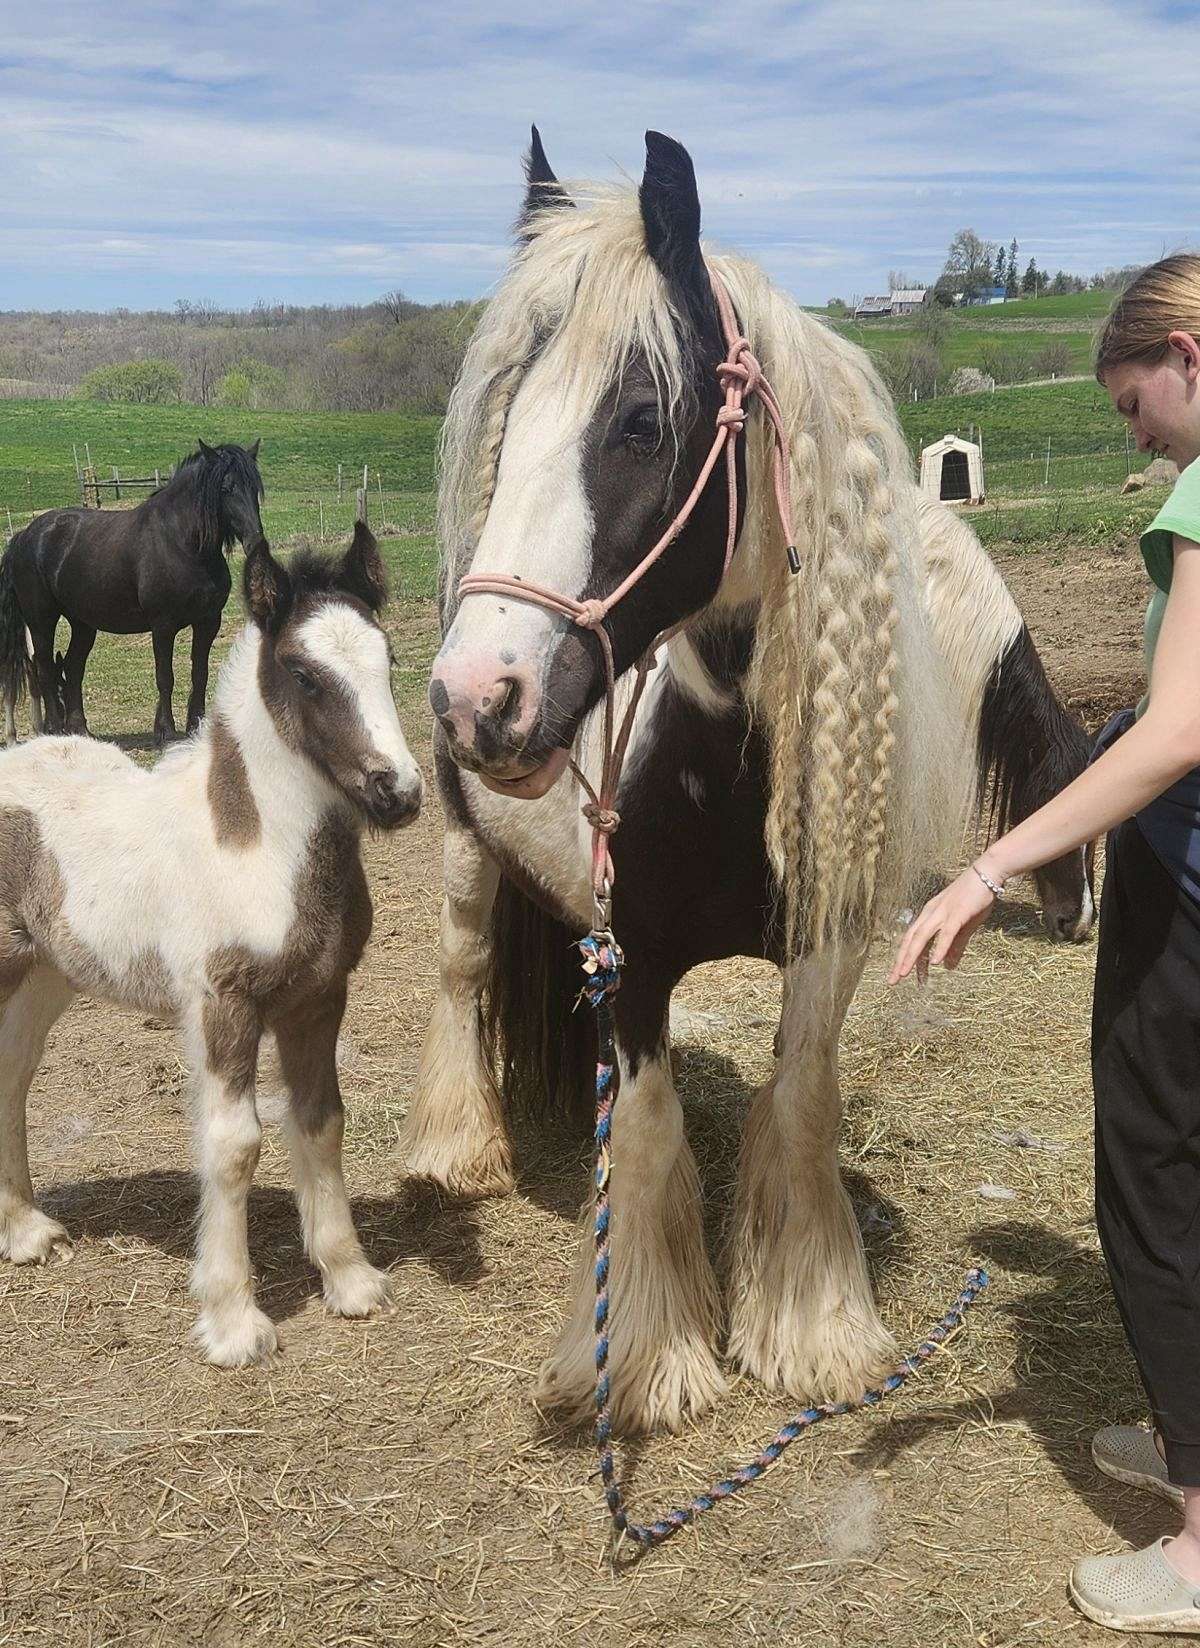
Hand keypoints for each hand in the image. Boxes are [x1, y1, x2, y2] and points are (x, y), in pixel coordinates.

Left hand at [888, 866, 996, 984]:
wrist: (987, 874)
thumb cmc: (974, 898)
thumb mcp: (963, 925)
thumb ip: (955, 946)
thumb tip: (948, 966)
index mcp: (930, 915)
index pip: (912, 939)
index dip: (904, 957)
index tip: (898, 975)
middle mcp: (931, 913)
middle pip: (911, 939)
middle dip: (901, 961)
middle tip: (892, 980)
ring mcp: (943, 912)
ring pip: (922, 936)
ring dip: (912, 956)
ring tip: (904, 974)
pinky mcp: (958, 913)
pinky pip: (946, 932)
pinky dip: (940, 947)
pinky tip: (935, 962)